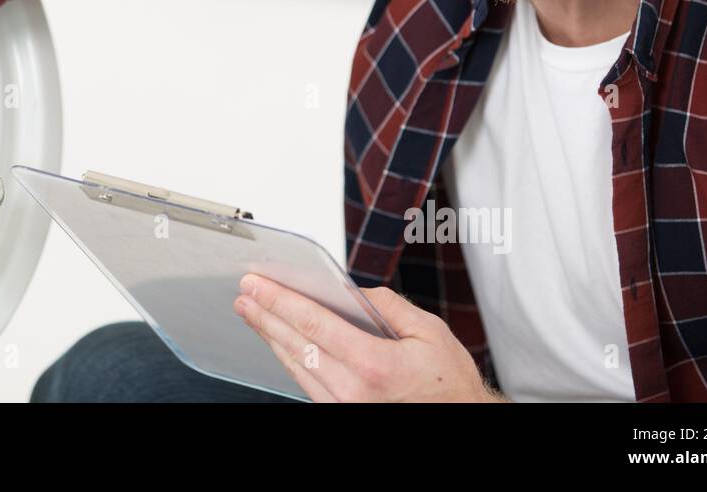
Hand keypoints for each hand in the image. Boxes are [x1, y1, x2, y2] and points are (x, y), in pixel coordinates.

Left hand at [234, 273, 506, 401]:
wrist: (461, 422)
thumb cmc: (450, 385)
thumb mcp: (430, 333)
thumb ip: (390, 306)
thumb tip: (355, 292)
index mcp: (373, 364)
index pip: (313, 322)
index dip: (280, 300)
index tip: (258, 283)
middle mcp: (352, 389)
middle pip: (295, 343)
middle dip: (265, 315)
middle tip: (245, 294)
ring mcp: (344, 407)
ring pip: (296, 366)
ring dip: (271, 338)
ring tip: (254, 315)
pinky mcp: (341, 415)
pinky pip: (307, 384)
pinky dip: (290, 360)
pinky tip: (281, 345)